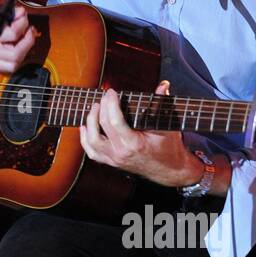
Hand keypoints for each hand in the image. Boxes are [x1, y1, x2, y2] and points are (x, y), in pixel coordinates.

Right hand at [0, 0, 37, 73]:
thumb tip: (18, 12)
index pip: (12, 34)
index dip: (22, 23)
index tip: (22, 14)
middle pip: (16, 55)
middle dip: (27, 41)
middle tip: (28, 29)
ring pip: (12, 66)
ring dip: (22, 52)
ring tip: (23, 38)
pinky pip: (4, 68)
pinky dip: (14, 59)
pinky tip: (14, 47)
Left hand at [80, 79, 201, 186]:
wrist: (170, 170)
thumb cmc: (169, 148)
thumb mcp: (168, 126)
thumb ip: (162, 104)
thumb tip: (162, 85)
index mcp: (134, 144)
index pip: (114, 121)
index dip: (110, 103)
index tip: (111, 92)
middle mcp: (121, 153)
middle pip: (101, 127)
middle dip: (101, 108)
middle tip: (104, 97)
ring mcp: (114, 159)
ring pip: (91, 141)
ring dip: (90, 122)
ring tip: (95, 108)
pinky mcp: (112, 162)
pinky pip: (92, 152)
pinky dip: (85, 139)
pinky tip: (85, 127)